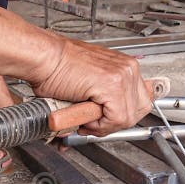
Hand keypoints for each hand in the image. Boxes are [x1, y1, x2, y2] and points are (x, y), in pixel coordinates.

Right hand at [29, 38, 153, 135]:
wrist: (44, 58)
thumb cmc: (57, 69)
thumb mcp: (90, 82)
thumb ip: (105, 96)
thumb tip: (110, 116)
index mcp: (125, 67)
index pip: (140, 101)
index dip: (121, 117)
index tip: (104, 121)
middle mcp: (128, 68)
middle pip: (140, 110)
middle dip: (116, 124)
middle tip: (95, 124)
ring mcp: (123, 75)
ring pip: (127, 118)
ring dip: (104, 125)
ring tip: (86, 119)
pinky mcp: (113, 85)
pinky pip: (116, 118)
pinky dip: (99, 124)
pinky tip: (84, 115)